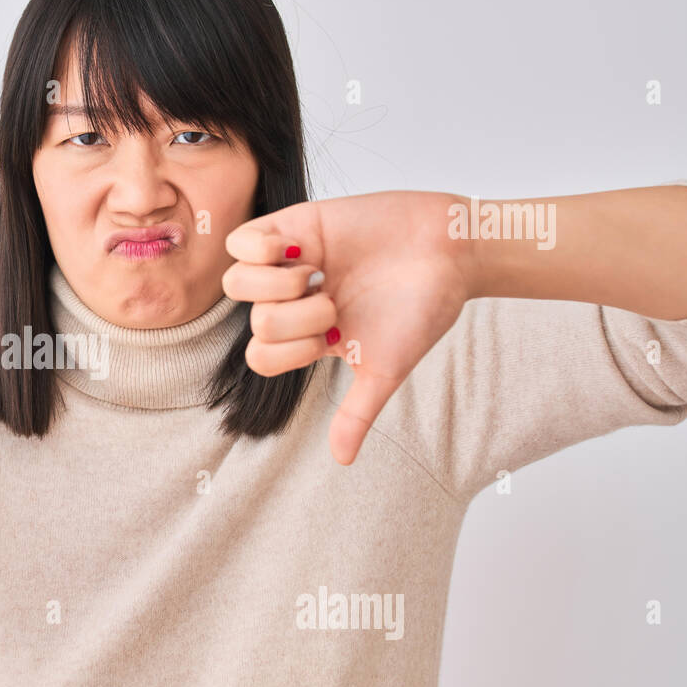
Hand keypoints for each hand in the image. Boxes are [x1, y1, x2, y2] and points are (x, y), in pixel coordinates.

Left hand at [223, 190, 475, 465]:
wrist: (450, 251)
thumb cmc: (422, 310)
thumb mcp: (386, 369)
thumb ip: (357, 413)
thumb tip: (343, 462)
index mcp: (307, 337)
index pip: (260, 357)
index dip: (287, 354)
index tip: (330, 339)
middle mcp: (291, 302)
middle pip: (253, 324)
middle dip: (295, 319)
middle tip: (334, 302)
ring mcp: (287, 263)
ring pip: (235, 284)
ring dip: (274, 285)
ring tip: (314, 274)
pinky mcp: (292, 224)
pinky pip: (239, 239)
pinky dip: (260, 249)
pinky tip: (300, 250)